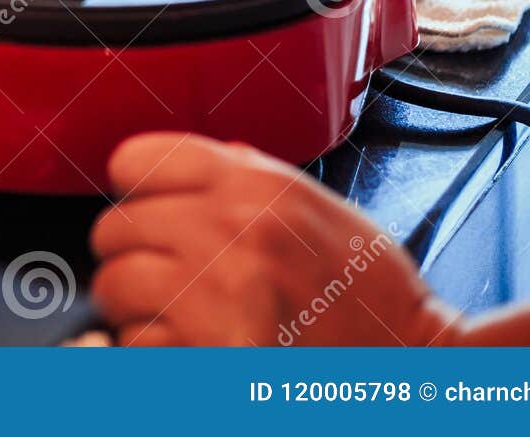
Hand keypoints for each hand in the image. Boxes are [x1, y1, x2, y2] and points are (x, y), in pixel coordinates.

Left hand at [90, 132, 461, 345]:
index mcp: (255, 187)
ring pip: (114, 288)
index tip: (144, 209)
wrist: (415, 367)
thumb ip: (246, 177)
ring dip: (132, 306)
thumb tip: (183, 167)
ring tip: (170, 314)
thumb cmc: (373, 295)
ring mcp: (220, 298)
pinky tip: (183, 348)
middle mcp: (232, 232)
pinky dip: (149, 351)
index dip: (134, 189)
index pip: (134, 162)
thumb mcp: (317, 206)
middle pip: (114, 229)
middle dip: (129, 254)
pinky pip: (135, 344)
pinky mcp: (213, 357)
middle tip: (158, 272)